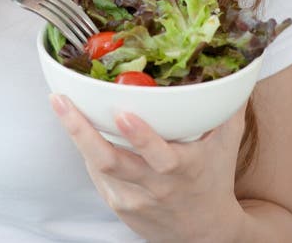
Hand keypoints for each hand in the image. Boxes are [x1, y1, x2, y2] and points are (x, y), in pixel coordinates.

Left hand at [49, 93, 246, 242]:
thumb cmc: (215, 177)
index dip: (140, 136)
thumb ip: (228, 104)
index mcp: (183, 169)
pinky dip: (87, 148)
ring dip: (76, 135)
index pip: (159, 156)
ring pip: (98, 167)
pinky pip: (97, 173)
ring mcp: (133, 199)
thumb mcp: (227, 142)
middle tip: (62, 101)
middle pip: (112, 161)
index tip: (123, 112)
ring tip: (60, 103)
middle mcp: (154, 186)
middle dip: (82, 130)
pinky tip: (77, 124)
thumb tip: (232, 65)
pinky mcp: (118, 205)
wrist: (206, 234)